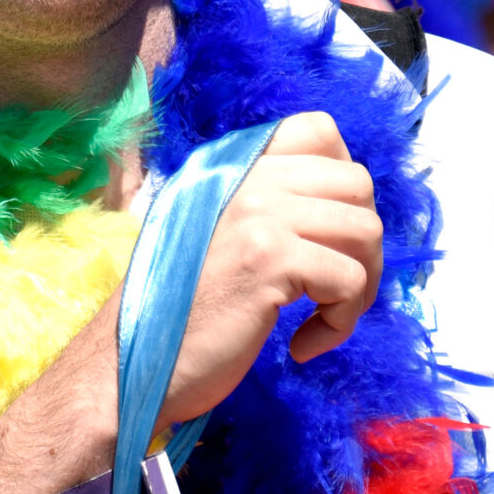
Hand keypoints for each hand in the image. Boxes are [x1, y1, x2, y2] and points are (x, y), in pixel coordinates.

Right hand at [162, 112, 381, 423]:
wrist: (127, 363)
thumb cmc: (176, 312)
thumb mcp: (213, 235)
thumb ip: (262, 207)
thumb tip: (340, 209)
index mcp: (232, 167)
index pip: (317, 129)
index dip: (342, 181)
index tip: (328, 233)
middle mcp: (245, 176)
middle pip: (357, 184)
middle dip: (362, 246)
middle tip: (333, 293)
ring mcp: (258, 213)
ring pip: (365, 230)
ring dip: (359, 287)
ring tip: (320, 319)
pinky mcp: (270, 259)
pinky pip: (349, 280)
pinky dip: (339, 323)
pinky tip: (301, 345)